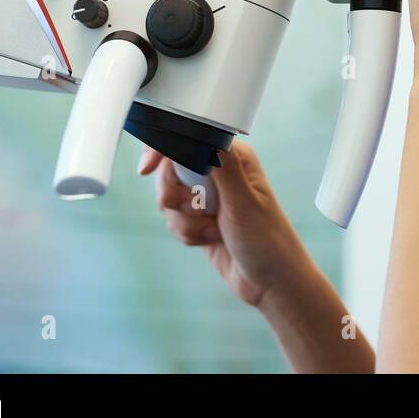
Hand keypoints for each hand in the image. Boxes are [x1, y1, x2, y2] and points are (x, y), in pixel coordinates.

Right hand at [139, 140, 303, 308]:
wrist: (271, 281)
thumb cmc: (268, 240)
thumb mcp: (244, 202)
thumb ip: (223, 168)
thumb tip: (206, 135)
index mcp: (234, 159)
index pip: (190, 139)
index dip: (163, 150)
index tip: (147, 169)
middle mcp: (220, 172)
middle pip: (170, 169)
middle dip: (175, 196)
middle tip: (196, 211)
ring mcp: (209, 196)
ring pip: (169, 198)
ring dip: (185, 221)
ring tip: (213, 231)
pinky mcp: (200, 218)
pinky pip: (174, 219)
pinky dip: (187, 233)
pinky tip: (211, 240)